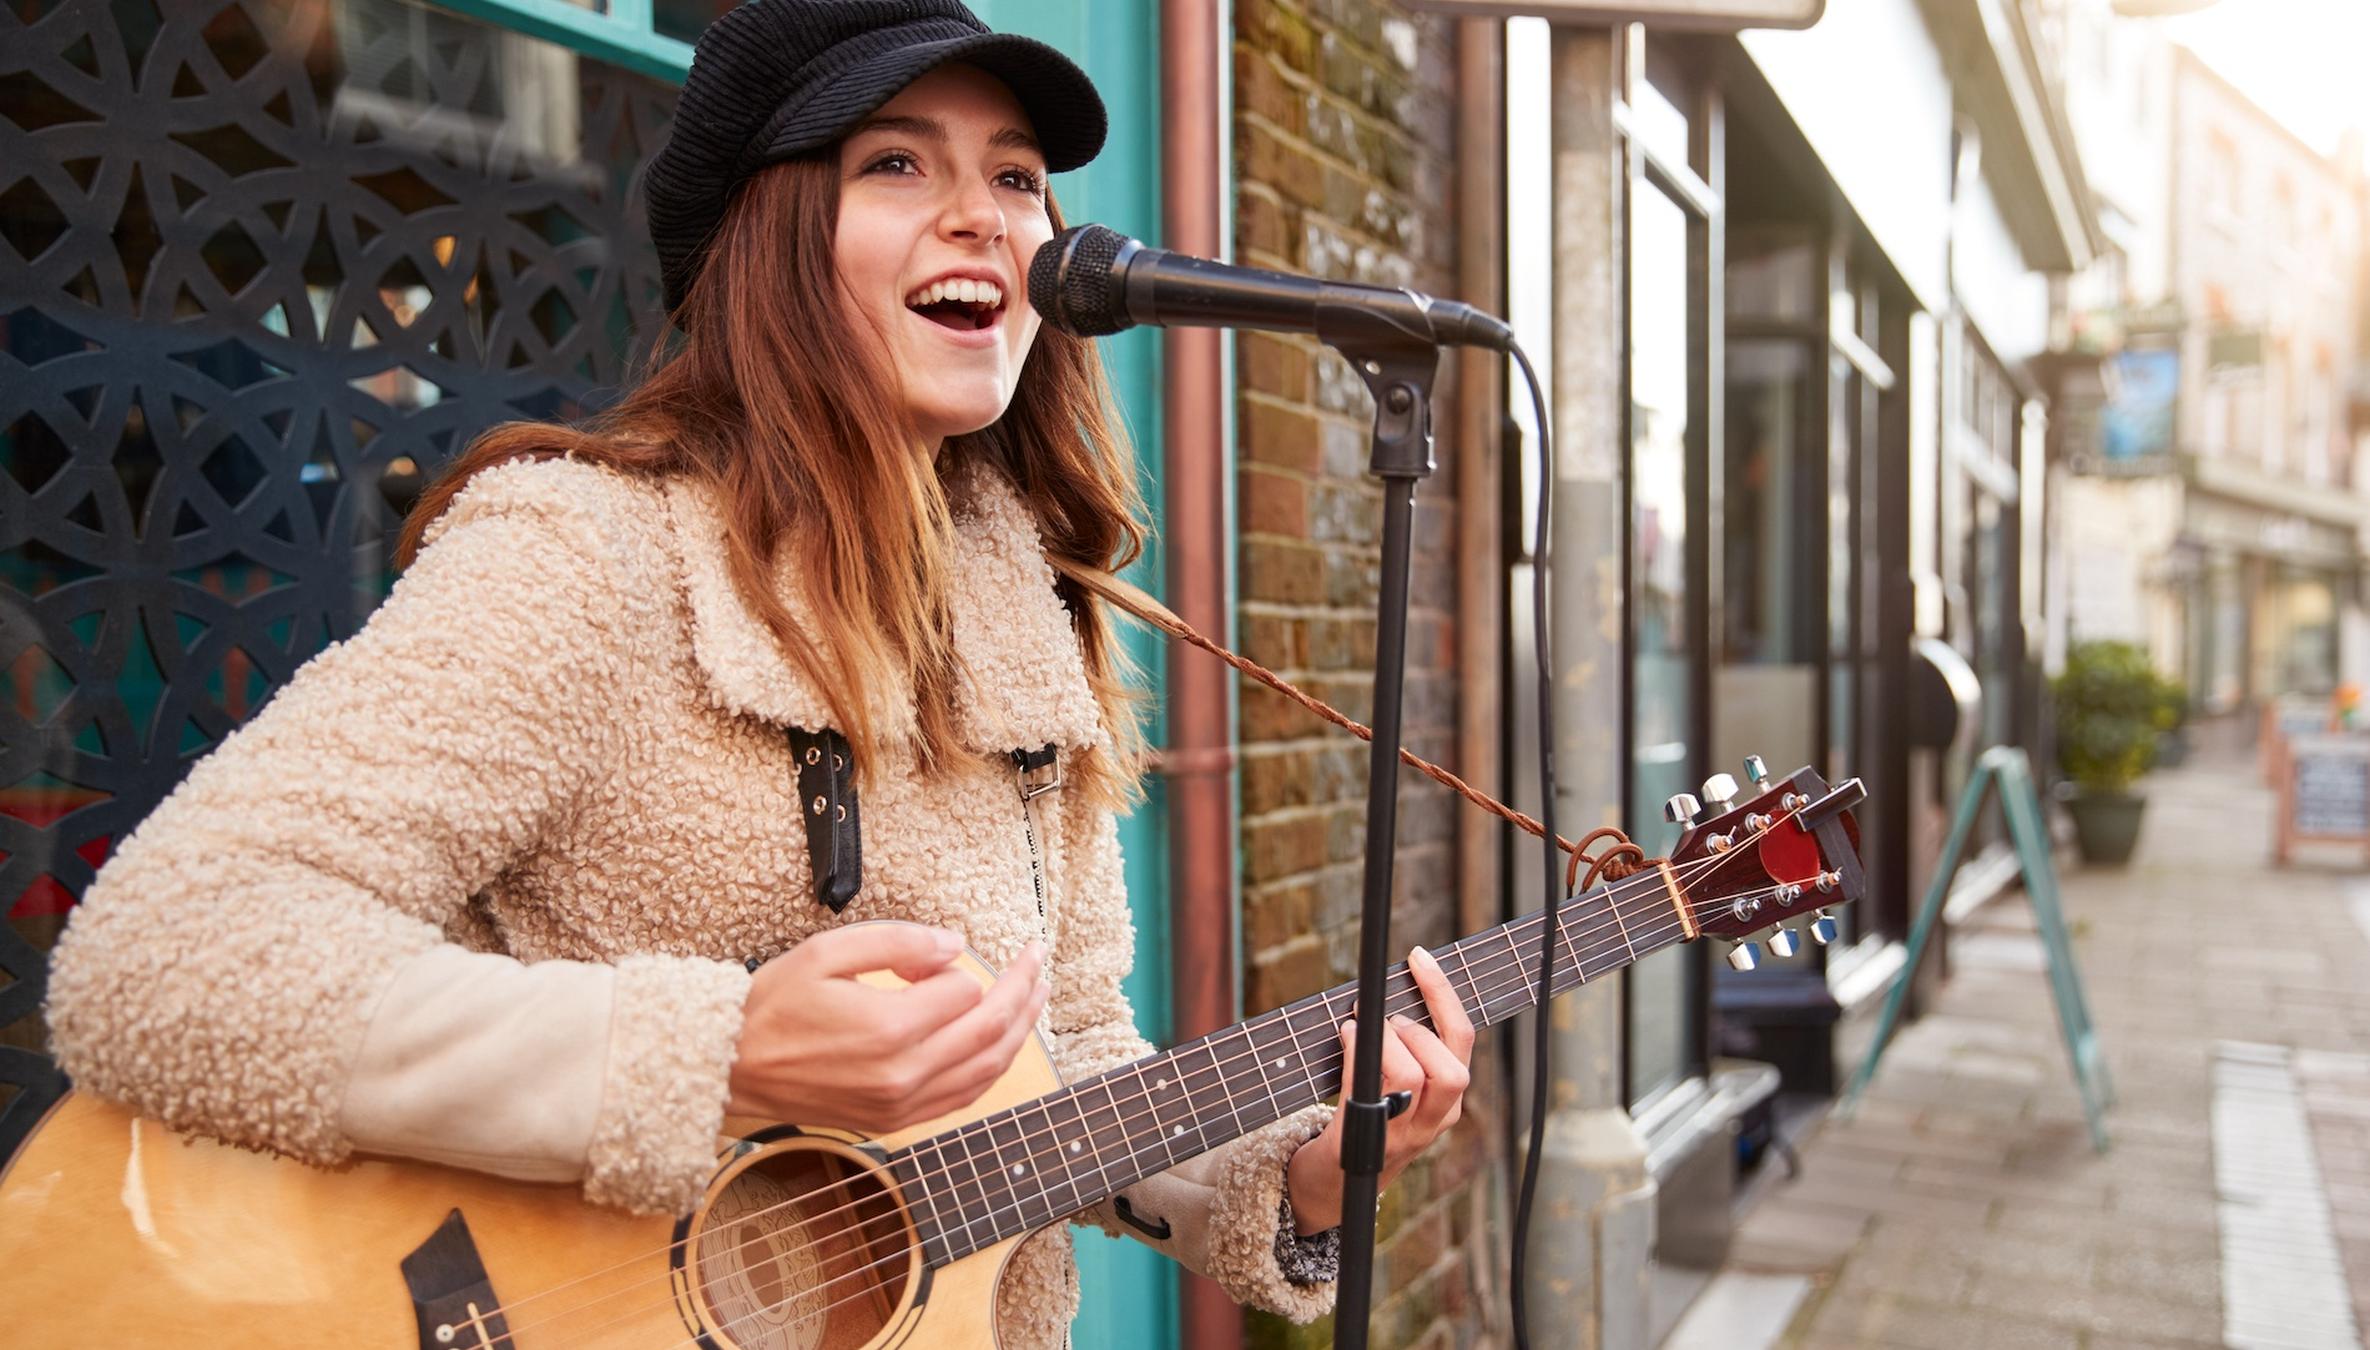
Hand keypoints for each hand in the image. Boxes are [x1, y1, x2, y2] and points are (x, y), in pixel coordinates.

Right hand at [728, 924, 1050, 1134]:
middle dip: (1022, 991)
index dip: (960, 965)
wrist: (729, 1069)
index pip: (962, 991)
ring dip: (1021, 1031)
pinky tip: (1002, 1045)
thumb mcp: (825, 952)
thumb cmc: (771, 1007)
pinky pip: (963, 1098)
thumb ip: (896, 943)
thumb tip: (953, 946)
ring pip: (987, 1069)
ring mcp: (902, 1103)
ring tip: (1038, 997)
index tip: (939, 955)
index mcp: (889, 1029)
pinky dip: (992, 1068)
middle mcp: (903, 1073)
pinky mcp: (895, 1120)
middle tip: (1038, 960)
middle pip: (991, 1031)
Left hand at [1283, 945, 1474, 1234]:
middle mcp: (1435, 1120)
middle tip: (1391, 1021)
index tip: (1419, 956)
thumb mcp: (1402, 1086)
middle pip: (1452, 1071)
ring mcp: (1404, 1135)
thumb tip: (1388, 987)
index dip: (1443, 994)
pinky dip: (1356, 1055)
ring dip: (1384, 1042)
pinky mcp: (1369, 1142)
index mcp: (1449, 1098)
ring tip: (1361, 1028)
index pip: (1463, 1041)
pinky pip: (1368, 1094)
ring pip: (1412, 1079)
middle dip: (1418, 1032)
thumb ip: (1409, 1047)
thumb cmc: (1370, 1116)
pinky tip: (1345, 1036)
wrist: (1340, 1180)